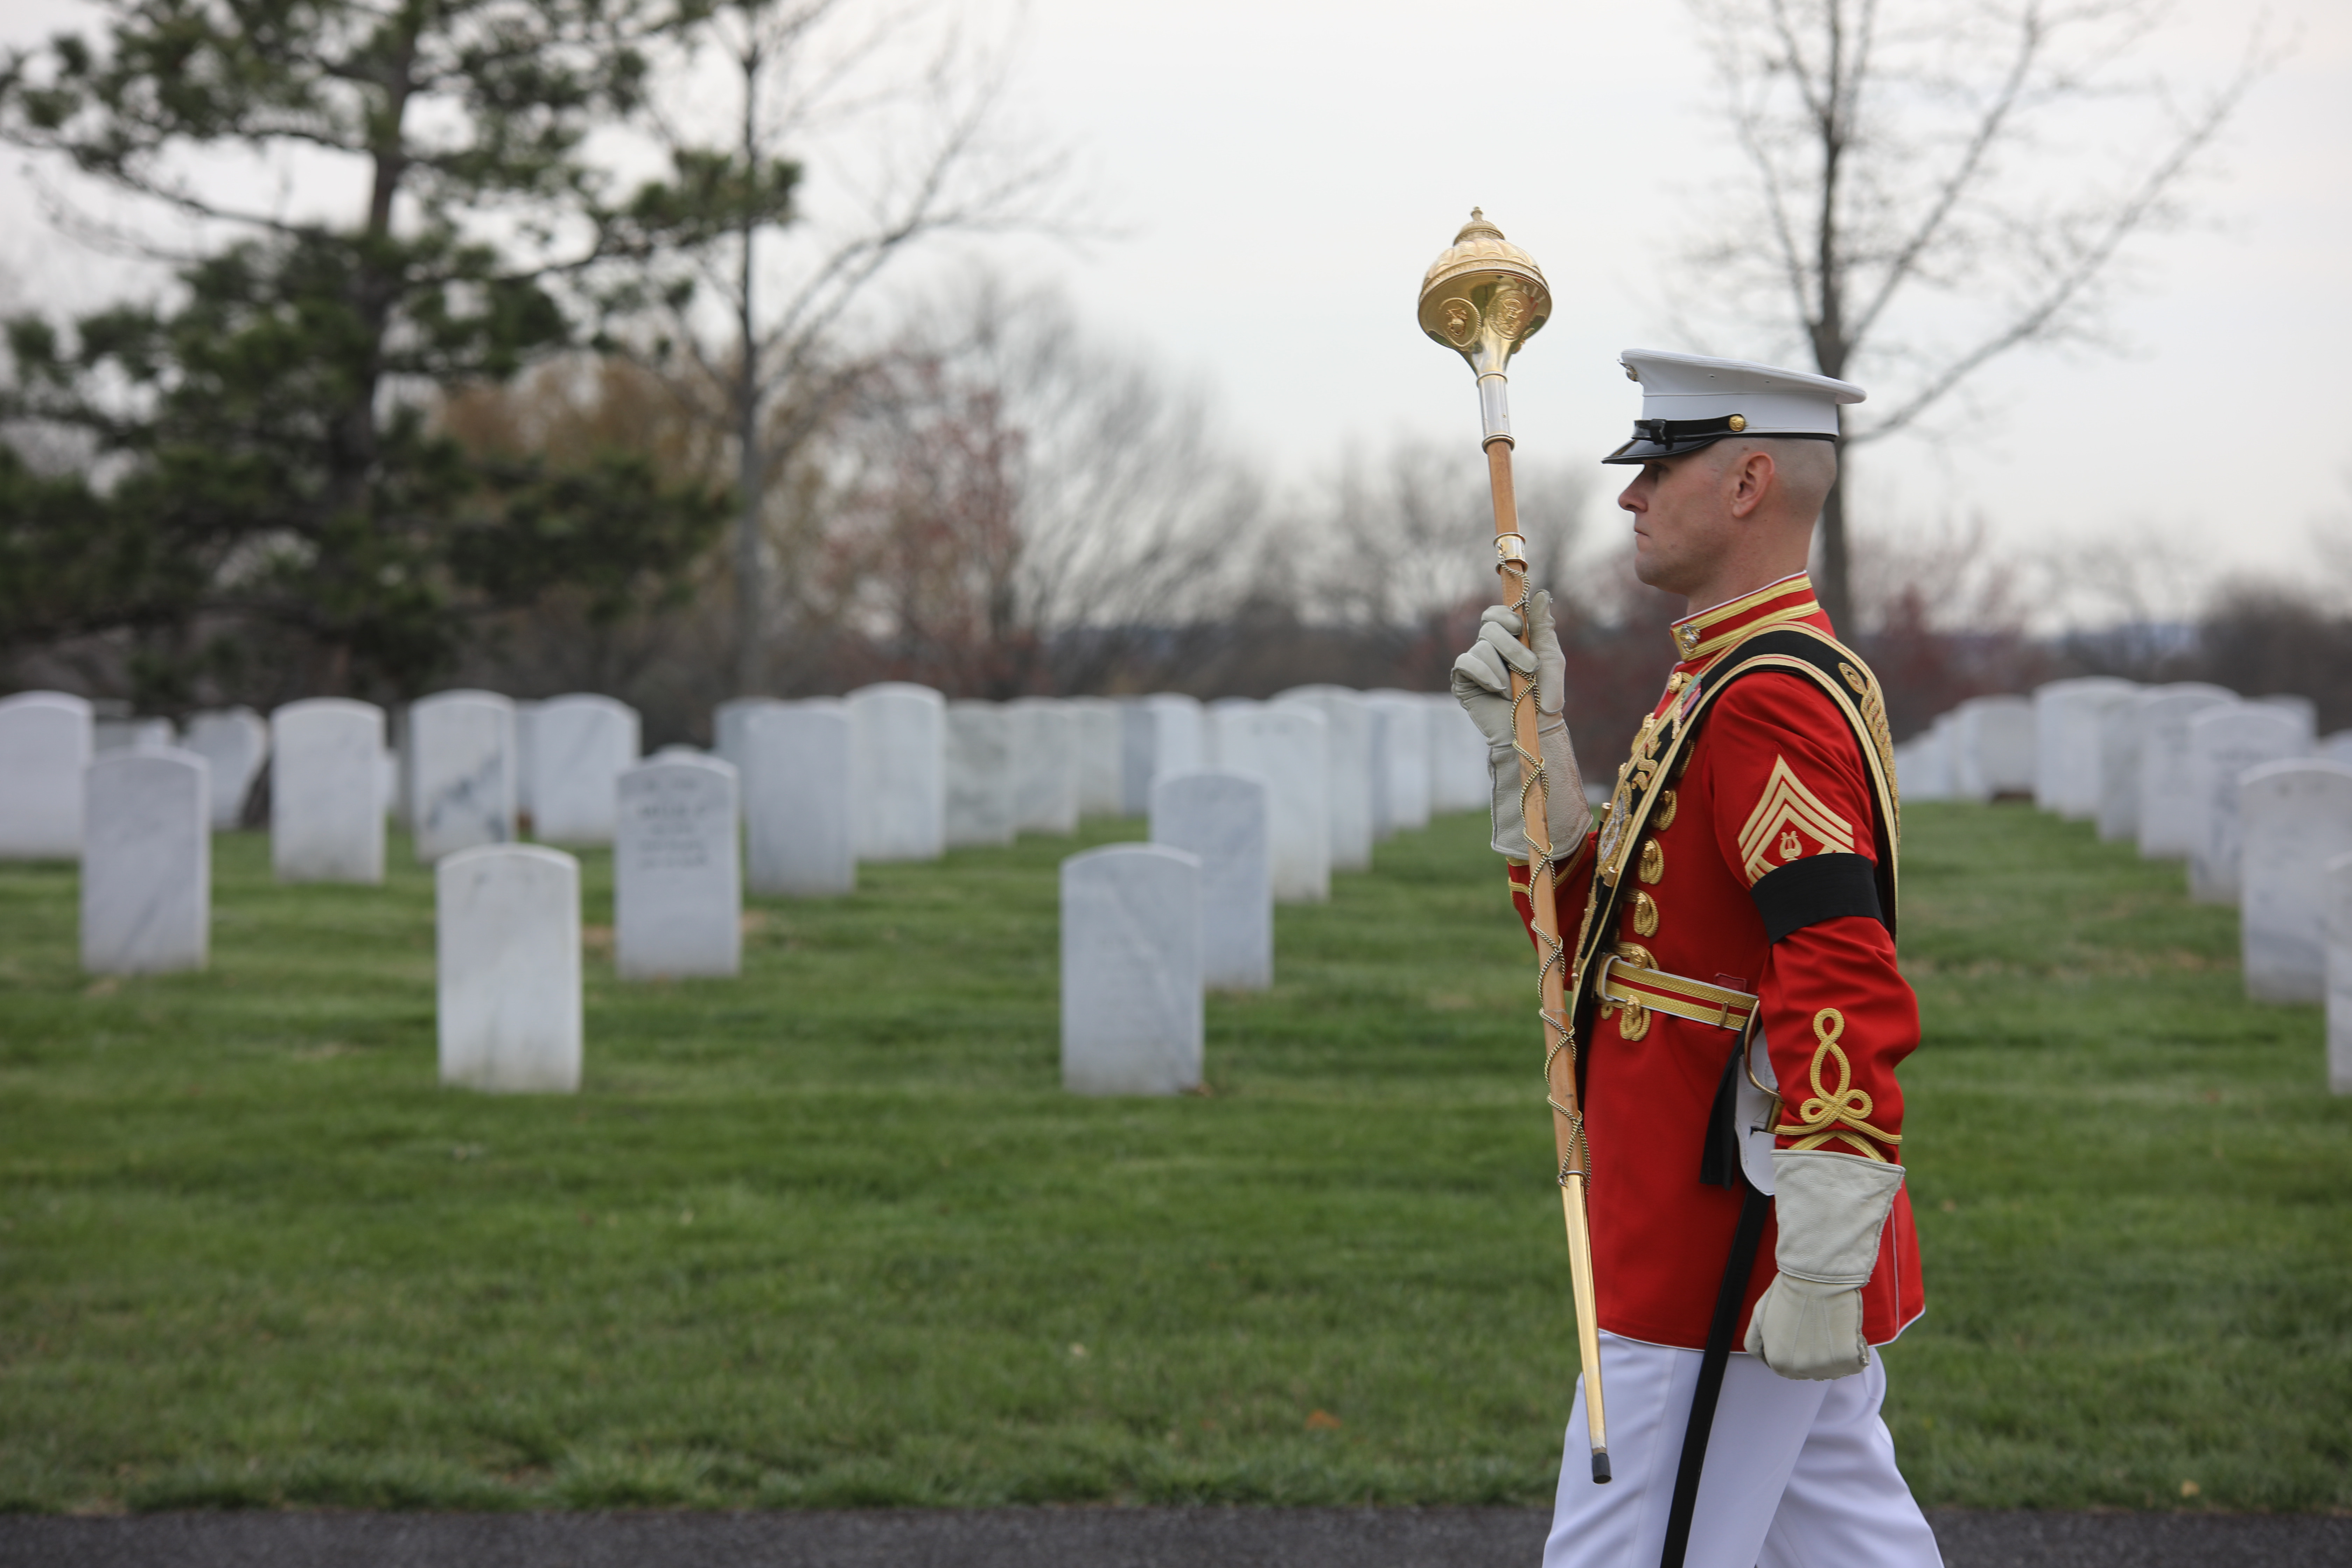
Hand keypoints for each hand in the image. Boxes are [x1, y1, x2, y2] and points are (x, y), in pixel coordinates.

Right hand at [1450, 591, 1564, 746]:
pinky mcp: (1462, 680)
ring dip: (1504, 668)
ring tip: (1514, 690)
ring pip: (1481, 646)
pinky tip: (1497, 690)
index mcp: (1509, 639)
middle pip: (1489, 626)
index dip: (1506, 615)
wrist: (1534, 727)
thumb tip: (1540, 592)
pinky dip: (1485, 674)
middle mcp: (1489, 648)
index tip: (1520, 629)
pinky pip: (1466, 663)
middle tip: (1530, 668)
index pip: (1496, 613)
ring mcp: (1475, 664)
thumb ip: (1542, 625)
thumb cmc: (1545, 695)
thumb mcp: (1550, 656)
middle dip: (1513, 647)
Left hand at [1744, 1275, 1866, 1379]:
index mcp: (1778, 1363)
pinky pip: (1856, 1362)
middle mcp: (1799, 1370)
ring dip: (1836, 1352)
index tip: (1804, 1333)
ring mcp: (1824, 1367)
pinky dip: (1855, 1348)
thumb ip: (1757, 1343)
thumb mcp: (1759, 1318)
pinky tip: (1845, 1329)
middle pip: (1813, 1371)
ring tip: (1831, 1326)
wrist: (1815, 1277)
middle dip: (1817, 1353)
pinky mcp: (1848, 1360)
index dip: (1799, 1351)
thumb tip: (1764, 1359)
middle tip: (1819, 1327)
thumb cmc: (1788, 1292)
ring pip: (1835, 1368)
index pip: (1791, 1370)